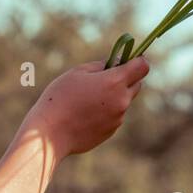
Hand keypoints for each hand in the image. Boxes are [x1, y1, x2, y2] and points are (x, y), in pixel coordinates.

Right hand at [20, 57, 149, 156]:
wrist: (49, 134)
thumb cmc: (60, 98)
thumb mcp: (77, 72)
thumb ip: (100, 66)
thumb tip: (115, 64)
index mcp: (115, 82)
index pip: (142, 67)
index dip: (138, 61)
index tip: (129, 59)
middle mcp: (122, 100)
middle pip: (136, 84)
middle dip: (125, 78)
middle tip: (105, 78)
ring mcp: (118, 117)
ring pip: (123, 101)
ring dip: (114, 96)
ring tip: (87, 99)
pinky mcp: (111, 131)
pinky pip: (114, 116)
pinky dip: (106, 112)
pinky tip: (85, 114)